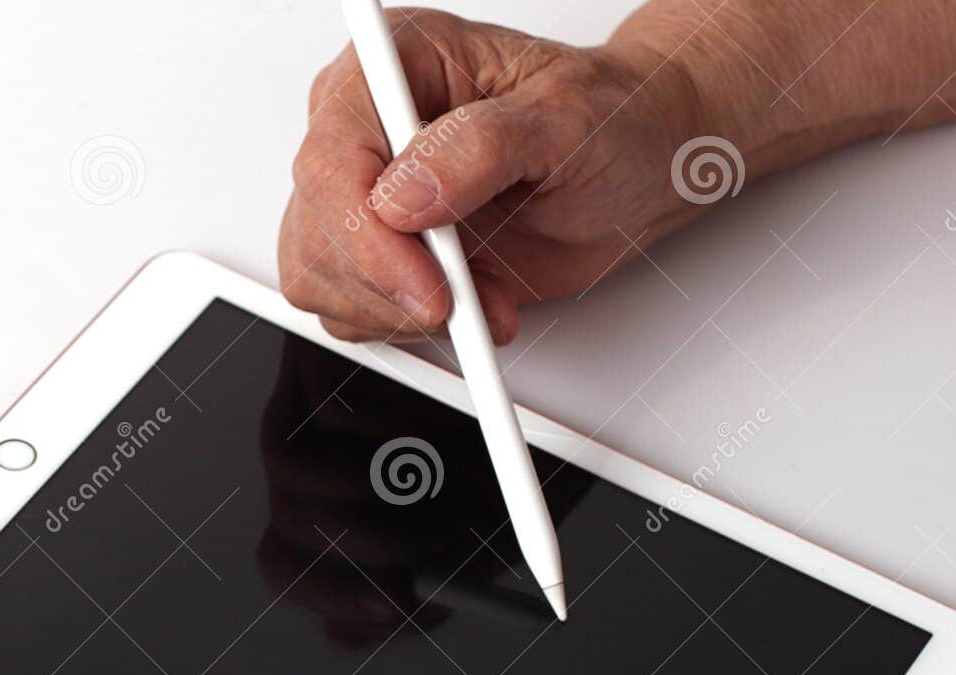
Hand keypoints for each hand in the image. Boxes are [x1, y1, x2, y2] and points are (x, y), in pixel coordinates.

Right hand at [278, 6, 704, 340]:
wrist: (638, 169)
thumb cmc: (610, 122)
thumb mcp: (565, 118)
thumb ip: (482, 148)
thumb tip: (403, 194)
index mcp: (396, 66)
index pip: (330, 156)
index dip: (364, 232)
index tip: (427, 284)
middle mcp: (368, 127)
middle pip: (316, 227)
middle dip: (385, 283)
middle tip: (460, 302)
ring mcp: (368, 195)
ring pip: (319, 276)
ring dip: (397, 311)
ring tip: (481, 299)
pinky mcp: (381, 253)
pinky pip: (350, 309)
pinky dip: (404, 327)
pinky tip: (465, 308)